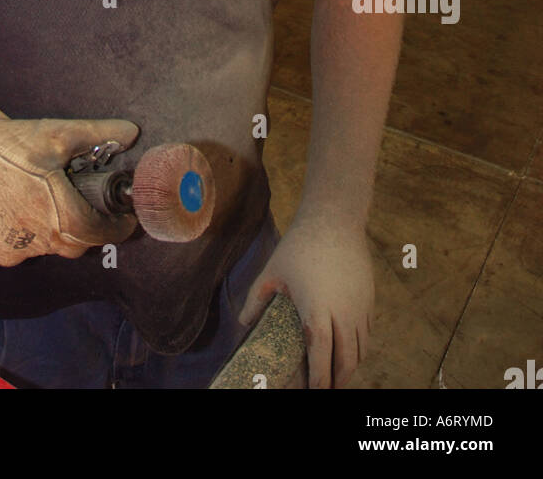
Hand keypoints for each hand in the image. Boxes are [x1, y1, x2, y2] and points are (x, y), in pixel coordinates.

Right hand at [0, 91, 139, 265]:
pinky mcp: (1, 253)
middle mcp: (42, 240)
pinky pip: (28, 250)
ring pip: (52, 247)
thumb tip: (132, 133)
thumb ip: (100, 135)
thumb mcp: (60, 134)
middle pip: (77, 243)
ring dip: (58, 230)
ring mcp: (19, 249)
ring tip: (51, 201)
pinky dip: (33, 236)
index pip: (100, 233)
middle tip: (87, 205)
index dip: (116, 228)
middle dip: (88, 227)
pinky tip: (26, 210)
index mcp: (61, 215)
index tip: (124, 221)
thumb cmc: (13, 144)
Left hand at [237, 214, 373, 387]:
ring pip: (360, 351)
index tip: (313, 392)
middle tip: (325, 390)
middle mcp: (343, 314)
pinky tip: (347, 350)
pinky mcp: (369, 300)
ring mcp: (359, 308)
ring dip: (349, 367)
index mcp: (317, 310)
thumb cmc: (300, 245)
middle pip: (346, 362)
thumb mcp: (273, 270)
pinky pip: (367, 334)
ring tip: (336, 375)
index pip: (321, 356)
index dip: (319, 380)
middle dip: (337, 382)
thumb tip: (243, 323)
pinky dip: (358, 349)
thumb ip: (257, 299)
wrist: (335, 220)